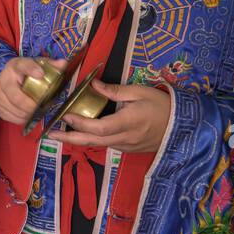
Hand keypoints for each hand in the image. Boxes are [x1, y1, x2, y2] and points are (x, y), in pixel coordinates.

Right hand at [0, 57, 66, 125]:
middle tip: (41, 107)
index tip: (40, 73)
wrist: (4, 79)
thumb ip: (50, 65)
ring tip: (36, 111)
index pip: (22, 66)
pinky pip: (11, 117)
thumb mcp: (35, 65)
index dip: (31, 69)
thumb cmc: (23, 73)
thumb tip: (63, 64)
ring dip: (28, 114)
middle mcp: (3, 80)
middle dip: (31, 106)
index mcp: (15, 67)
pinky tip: (28, 114)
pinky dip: (22, 118)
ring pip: (14, 110)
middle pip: (17, 98)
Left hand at [49, 80, 170, 153]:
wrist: (182, 126)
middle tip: (50, 135)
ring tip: (61, 134)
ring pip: (98, 145)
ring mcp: (126, 146)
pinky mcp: (128, 149)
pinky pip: (106, 145)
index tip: (66, 115)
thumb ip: (115, 90)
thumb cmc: (162, 105)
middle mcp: (124, 138)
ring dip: (78, 140)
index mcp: (128, 122)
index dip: (80, 124)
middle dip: (69, 139)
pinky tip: (82, 134)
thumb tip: (93, 84)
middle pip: (92, 142)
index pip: (99, 128)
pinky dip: (92, 140)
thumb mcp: (140, 92)